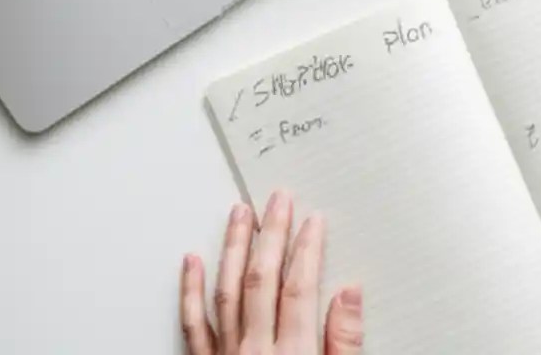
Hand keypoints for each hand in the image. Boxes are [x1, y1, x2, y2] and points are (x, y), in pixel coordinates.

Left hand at [180, 191, 363, 353]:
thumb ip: (345, 343)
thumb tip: (350, 294)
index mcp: (294, 353)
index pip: (299, 289)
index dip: (307, 250)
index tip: (313, 221)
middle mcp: (255, 350)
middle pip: (261, 280)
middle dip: (272, 234)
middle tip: (278, 201)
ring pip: (227, 292)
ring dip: (234, 248)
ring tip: (240, 214)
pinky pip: (193, 324)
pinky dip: (190, 290)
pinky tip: (192, 261)